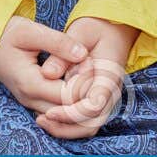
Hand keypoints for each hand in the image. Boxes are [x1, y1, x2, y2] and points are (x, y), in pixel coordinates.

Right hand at [0, 16, 86, 115]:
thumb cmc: (9, 34)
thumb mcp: (31, 31)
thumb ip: (57, 42)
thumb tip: (83, 54)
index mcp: (30, 84)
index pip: (68, 95)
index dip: (84, 80)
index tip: (88, 59)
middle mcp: (30, 99)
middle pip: (69, 110)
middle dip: (85, 90)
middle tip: (89, 65)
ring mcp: (31, 103)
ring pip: (65, 114)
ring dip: (78, 96)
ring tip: (82, 70)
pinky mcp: (34, 102)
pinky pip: (58, 111)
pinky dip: (70, 100)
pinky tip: (74, 78)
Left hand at [34, 17, 137, 139]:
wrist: (115, 29)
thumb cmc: (97, 28)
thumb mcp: (80, 31)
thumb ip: (63, 51)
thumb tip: (47, 72)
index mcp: (109, 74)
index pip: (93, 105)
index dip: (70, 113)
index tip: (49, 113)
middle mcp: (111, 92)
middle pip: (91, 122)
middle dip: (66, 126)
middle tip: (41, 119)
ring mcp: (107, 98)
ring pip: (89, 126)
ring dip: (66, 129)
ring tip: (42, 121)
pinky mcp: (99, 100)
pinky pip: (86, 121)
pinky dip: (69, 124)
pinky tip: (49, 116)